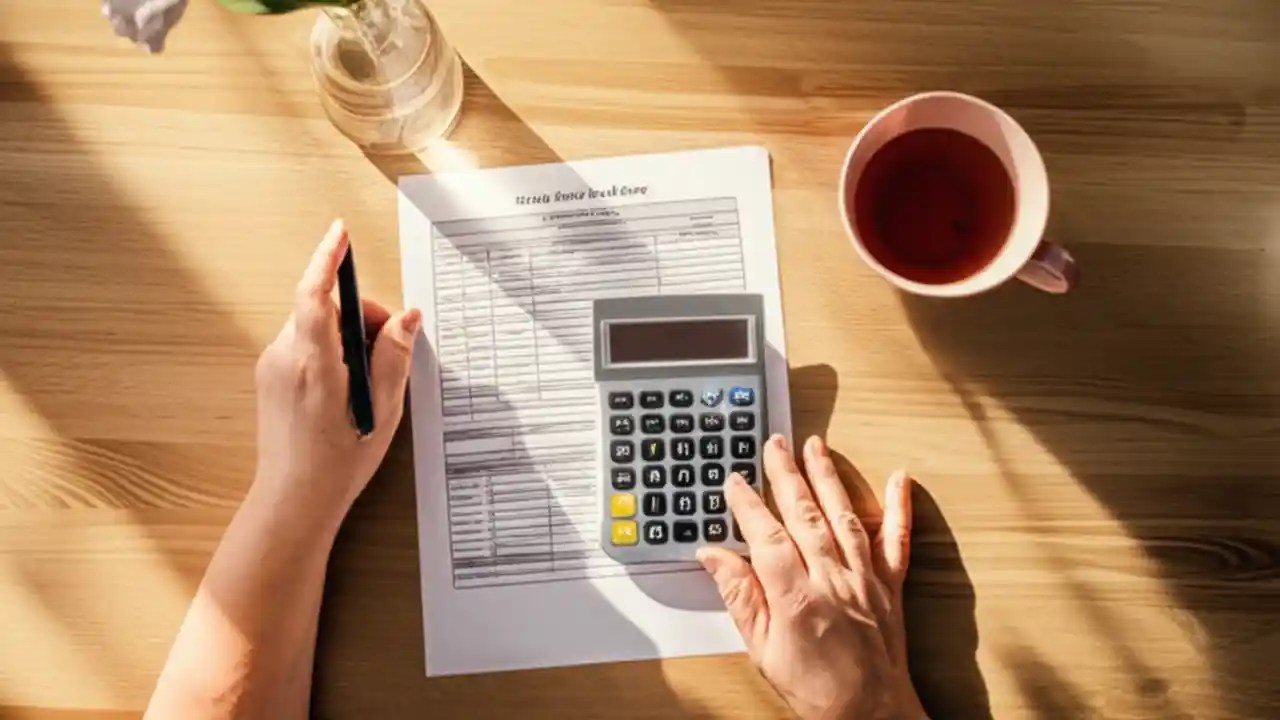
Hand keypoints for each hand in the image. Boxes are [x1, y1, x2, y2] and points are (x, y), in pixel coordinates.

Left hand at [251, 220, 420, 532]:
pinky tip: (349, 386)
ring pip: (317, 326)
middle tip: (390, 351)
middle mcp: (286, 359)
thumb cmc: (338, 462)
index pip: (316, 295)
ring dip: (348, 336)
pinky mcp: (270, 375)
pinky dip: (333, 350)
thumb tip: (407, 318)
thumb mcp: (382, 411)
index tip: (340, 233)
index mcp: (315, 366)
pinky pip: (306, 343)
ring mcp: (273, 366)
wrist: (293, 498)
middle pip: (325, 309)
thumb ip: (393, 358)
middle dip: (363, 317)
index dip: (328, 258)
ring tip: (369, 380)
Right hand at [698, 435, 926, 719]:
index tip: (735, 480)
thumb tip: (714, 558)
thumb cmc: (816, 691)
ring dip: (828, 477)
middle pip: (805, 515)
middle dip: (787, 474)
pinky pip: (896, 540)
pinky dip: (898, 508)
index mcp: (796, 597)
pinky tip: (898, 479)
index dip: (748, 505)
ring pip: (843, 516)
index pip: (766, 537)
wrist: (870, 715)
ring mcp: (864, 579)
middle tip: (774, 443)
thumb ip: (740, 598)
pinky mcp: (890, 585)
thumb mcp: (761, 651)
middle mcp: (832, 580)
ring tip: (816, 446)